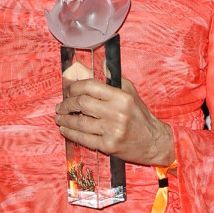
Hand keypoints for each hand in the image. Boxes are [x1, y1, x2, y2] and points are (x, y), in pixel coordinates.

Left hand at [55, 71, 174, 168]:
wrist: (154, 142)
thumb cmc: (140, 116)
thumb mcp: (130, 92)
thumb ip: (112, 79)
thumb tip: (94, 66)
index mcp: (121, 97)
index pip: (91, 86)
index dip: (75, 87)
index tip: (68, 91)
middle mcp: (117, 113)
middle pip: (82, 103)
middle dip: (66, 104)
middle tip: (60, 106)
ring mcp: (112, 130)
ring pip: (80, 122)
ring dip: (65, 119)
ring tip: (59, 117)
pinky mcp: (108, 146)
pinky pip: (84, 138)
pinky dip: (71, 133)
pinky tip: (65, 129)